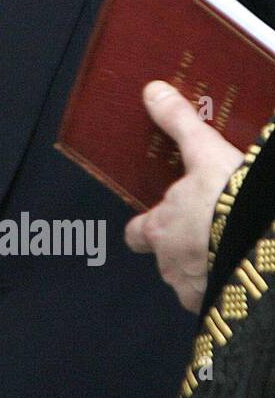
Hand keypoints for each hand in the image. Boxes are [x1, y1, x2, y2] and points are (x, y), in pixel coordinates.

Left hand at [124, 81, 244, 312]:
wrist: (263, 247)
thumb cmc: (230, 200)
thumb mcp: (206, 153)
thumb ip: (179, 123)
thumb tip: (152, 90)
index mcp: (158, 229)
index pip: (136, 233)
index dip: (146, 227)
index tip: (160, 220)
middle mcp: (169, 264)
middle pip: (166, 260)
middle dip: (183, 251)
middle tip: (207, 234)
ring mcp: (195, 290)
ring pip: (192, 282)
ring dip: (207, 269)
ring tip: (232, 249)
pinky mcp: (220, 307)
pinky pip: (217, 300)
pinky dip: (227, 287)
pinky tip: (243, 271)